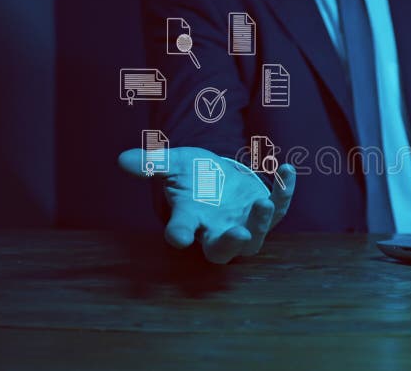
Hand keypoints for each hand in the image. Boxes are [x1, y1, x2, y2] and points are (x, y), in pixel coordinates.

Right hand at [118, 147, 295, 263]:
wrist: (218, 174)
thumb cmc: (192, 175)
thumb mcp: (173, 164)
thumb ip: (152, 164)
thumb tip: (124, 160)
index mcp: (190, 220)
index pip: (181, 233)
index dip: (180, 235)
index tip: (178, 236)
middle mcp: (217, 229)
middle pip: (222, 250)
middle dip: (231, 244)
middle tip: (239, 234)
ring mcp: (244, 224)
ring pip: (255, 238)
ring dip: (261, 222)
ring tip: (263, 202)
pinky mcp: (267, 212)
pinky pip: (279, 207)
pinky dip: (284, 191)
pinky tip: (287, 170)